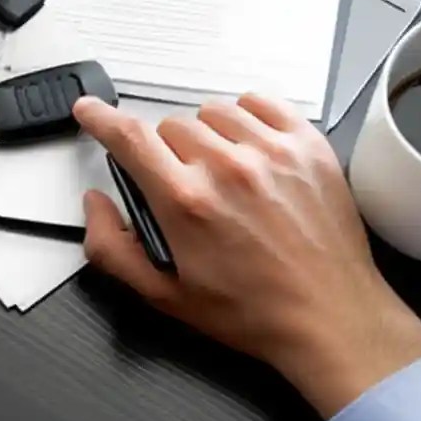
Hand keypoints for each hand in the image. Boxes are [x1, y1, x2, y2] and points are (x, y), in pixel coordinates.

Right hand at [76, 95, 420, 417]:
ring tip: (221, 172)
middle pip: (170, 126)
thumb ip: (112, 249)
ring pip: (213, 111)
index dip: (100, 117)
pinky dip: (247, 117)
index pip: (129, 137)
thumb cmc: (253, 311)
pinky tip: (249, 148)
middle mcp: (227, 168)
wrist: (330, 317)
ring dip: (206, 134)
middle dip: (166, 153)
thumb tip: (96, 204)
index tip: (90, 110)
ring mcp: (272, 151)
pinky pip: (261, 103)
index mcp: (186, 202)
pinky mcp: (308, 145)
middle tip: (185, 188)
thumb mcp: (164, 296)